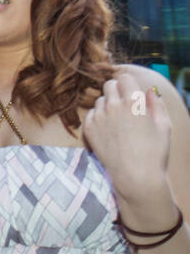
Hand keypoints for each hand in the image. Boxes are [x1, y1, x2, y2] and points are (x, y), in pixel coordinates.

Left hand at [84, 72, 171, 200]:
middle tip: (125, 105)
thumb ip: (156, 104)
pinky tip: (110, 131)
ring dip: (108, 105)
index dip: (129, 84)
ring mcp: (99, 117)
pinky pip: (91, 113)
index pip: (124, 77)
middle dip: (117, 91)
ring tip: (119, 122)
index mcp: (133, 102)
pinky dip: (99, 118)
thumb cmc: (154, 152)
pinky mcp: (89, 128)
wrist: (136, 176)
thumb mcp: (164, 126)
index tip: (132, 92)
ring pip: (100, 100)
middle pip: (109, 85)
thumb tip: (148, 91)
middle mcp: (113, 106)